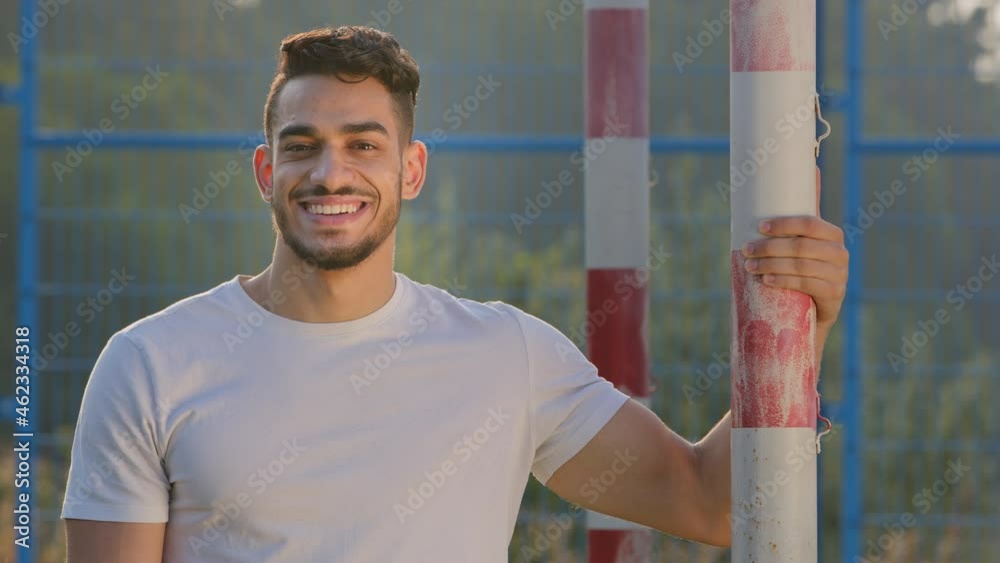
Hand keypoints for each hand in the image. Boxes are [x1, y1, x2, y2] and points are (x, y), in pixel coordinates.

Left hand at [740, 167, 848, 329]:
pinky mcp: (834, 296)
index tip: (759, 226)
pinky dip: (783, 281)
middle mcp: (840, 253)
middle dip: (770, 247)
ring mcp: (840, 276)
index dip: (784, 223)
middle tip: (745, 250)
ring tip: (749, 265)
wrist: (812, 308)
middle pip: (801, 246)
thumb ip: (803, 210)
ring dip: (771, 265)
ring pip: (801, 266)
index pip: (810, 223)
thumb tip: (812, 165)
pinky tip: (766, 280)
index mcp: (832, 234)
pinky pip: (807, 286)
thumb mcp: (801, 239)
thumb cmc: (802, 266)